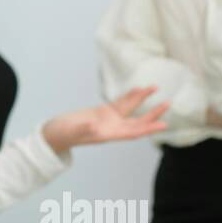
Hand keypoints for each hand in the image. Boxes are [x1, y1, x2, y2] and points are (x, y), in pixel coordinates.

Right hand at [41, 86, 170, 153]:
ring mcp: (107, 119)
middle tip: (167, 103)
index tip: (163, 124)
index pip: (133, 132)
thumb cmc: (62, 134)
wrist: (54, 133)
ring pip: (129, 109)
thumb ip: (83, 128)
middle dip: (152, 113)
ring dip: (141, 100)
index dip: (148, 128)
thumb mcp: (71, 131)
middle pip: (137, 121)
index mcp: (108, 134)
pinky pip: (119, 103)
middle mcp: (112, 127)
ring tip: (154, 88)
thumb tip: (93, 125)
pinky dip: (128, 96)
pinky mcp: (102, 112)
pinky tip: (137, 88)